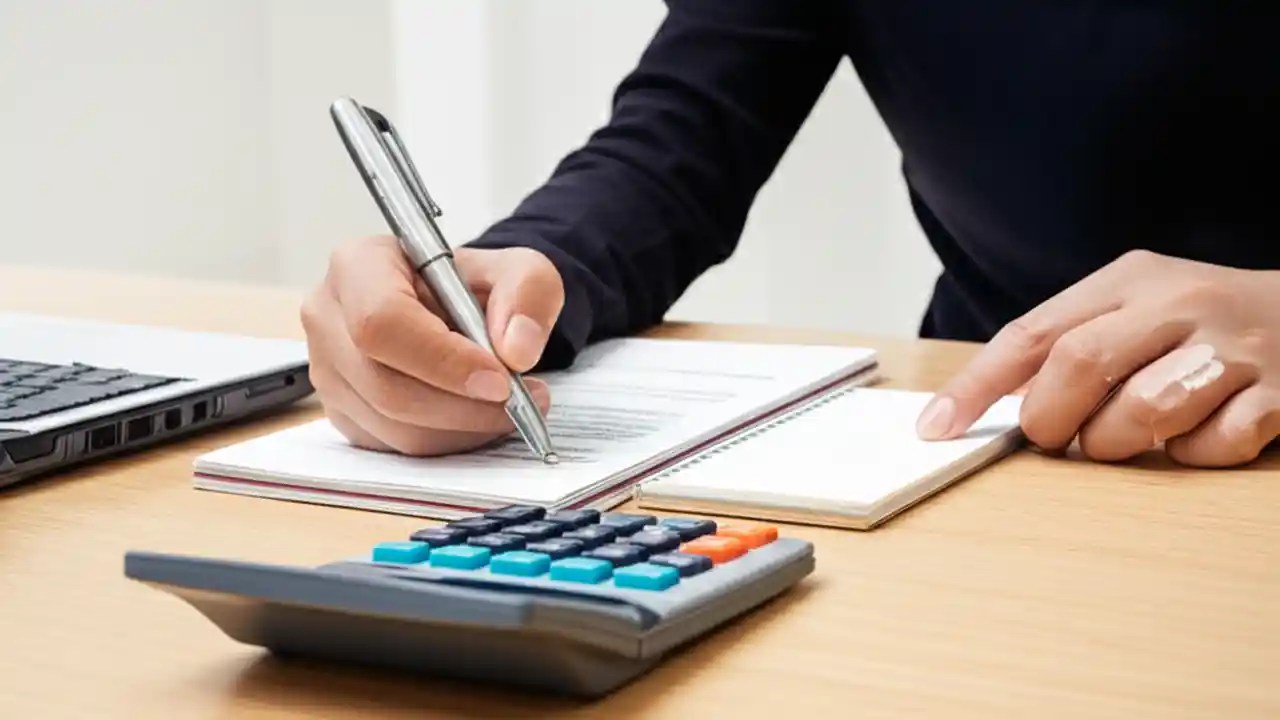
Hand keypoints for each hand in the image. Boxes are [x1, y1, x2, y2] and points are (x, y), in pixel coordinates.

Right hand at [300, 236, 561, 455]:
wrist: (454, 305)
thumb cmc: (474, 283)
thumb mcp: (519, 268)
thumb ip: (528, 294)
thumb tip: (517, 350)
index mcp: (359, 264)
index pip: (384, 321)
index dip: (443, 360)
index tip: (500, 381)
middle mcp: (328, 316)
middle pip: (384, 383)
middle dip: (462, 405)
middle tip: (520, 401)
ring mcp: (328, 369)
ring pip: (392, 424)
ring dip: (461, 428)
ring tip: (509, 408)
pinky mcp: (343, 410)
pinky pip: (394, 445)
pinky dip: (447, 440)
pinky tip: (477, 417)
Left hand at [917, 250, 1279, 466]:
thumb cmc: (1203, 322)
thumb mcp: (1135, 308)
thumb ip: (1070, 345)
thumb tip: (982, 407)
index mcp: (1131, 280)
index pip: (1033, 333)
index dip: (977, 385)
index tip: (936, 427)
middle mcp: (1180, 303)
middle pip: (1078, 366)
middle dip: (1051, 419)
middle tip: (1055, 437)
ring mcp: (1233, 348)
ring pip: (1142, 413)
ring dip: (1117, 443)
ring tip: (1127, 435)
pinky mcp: (1279, 394)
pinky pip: (1209, 447)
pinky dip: (1191, 456)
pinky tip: (1198, 434)